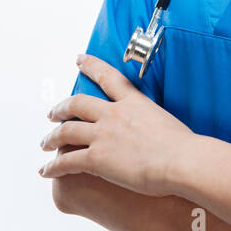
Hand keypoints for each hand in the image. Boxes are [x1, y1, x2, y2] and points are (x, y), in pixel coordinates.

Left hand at [39, 53, 195, 196]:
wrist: (182, 161)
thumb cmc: (185, 147)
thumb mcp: (168, 122)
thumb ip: (155, 123)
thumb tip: (159, 131)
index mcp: (134, 102)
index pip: (108, 77)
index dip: (91, 66)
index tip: (80, 59)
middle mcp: (114, 114)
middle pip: (78, 103)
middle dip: (61, 108)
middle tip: (52, 113)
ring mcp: (103, 135)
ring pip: (66, 131)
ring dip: (51, 137)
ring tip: (45, 143)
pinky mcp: (96, 158)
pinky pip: (66, 161)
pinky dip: (53, 167)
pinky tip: (45, 171)